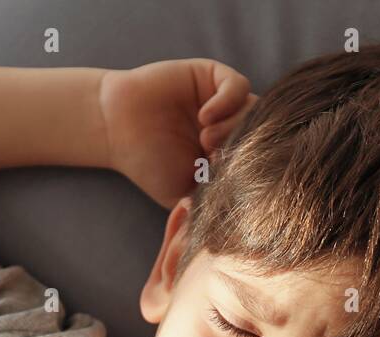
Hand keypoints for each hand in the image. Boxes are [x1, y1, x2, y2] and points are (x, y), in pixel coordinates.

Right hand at [99, 58, 257, 208]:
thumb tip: (243, 216)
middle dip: (244, 148)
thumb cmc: (149, 165)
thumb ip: (213, 202)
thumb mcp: (185, 193)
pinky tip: (205, 118)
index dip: (249, 167)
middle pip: (262, 132)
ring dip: (235, 126)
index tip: (225, 179)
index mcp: (229, 151)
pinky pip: (237, 85)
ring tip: (206, 140)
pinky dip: (227, 103)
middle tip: (216, 159)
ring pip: (254, 108)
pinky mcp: (211, 75)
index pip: (259, 156)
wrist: (117, 130)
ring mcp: (223, 100)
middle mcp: (230, 125)